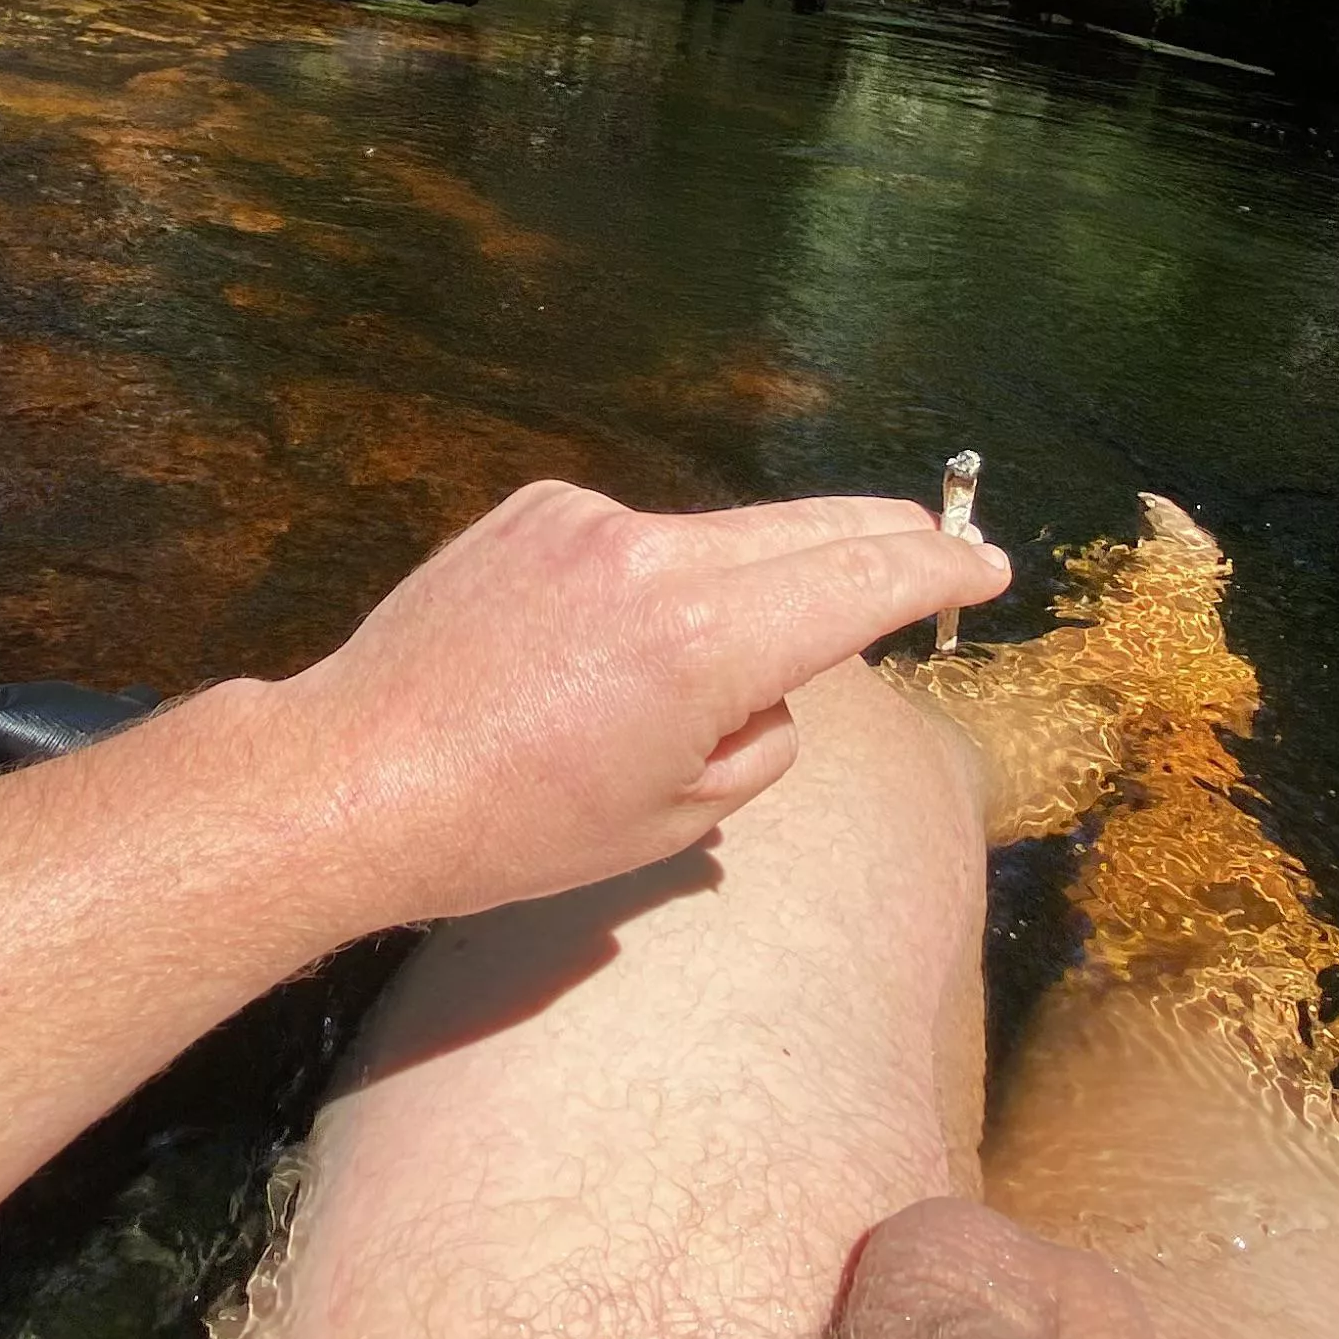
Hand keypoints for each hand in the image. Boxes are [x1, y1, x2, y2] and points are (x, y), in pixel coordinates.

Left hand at [282, 480, 1009, 922]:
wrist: (353, 778)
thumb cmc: (514, 828)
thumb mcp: (673, 819)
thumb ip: (760, 739)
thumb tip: (770, 687)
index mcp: (706, 640)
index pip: (863, 583)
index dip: (937, 573)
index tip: (985, 566)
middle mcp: (657, 555)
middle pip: (811, 529)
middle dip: (881, 543)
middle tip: (934, 554)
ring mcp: (591, 520)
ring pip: (722, 538)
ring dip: (752, 577)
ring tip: (699, 676)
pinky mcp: (536, 510)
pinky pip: (637, 542)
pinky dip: (656, 581)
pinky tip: (600, 655)